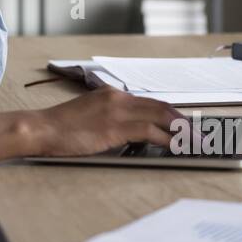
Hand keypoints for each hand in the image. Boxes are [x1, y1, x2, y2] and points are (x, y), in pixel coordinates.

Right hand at [0, 88, 195, 161]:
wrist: (41, 128)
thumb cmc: (60, 127)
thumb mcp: (88, 115)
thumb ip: (110, 119)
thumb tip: (130, 133)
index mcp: (111, 94)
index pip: (149, 102)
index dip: (171, 113)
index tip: (185, 124)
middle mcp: (117, 98)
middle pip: (161, 107)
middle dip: (183, 120)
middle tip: (200, 133)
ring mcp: (117, 111)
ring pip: (160, 117)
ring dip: (181, 130)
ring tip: (196, 142)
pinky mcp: (114, 127)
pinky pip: (149, 131)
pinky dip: (167, 139)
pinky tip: (176, 146)